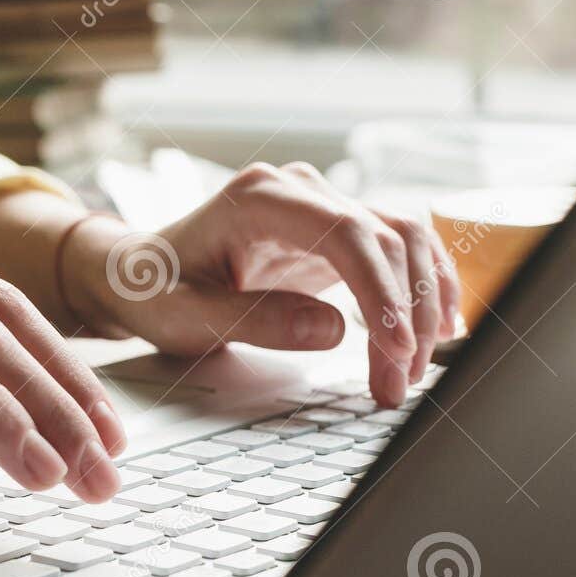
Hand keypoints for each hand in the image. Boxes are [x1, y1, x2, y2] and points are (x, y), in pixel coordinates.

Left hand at [62, 162, 460, 405]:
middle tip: (398, 385)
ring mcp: (321, 207)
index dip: (380, 292)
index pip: (345, 233)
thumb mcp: (186, 318)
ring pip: (402, 240)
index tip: (396, 349)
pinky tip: (436, 330)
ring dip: (420, 304)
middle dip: (402, 315)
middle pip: (384, 238)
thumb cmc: (154, 291)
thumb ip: (255, 322)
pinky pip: (395, 250)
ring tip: (415, 369)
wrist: (138, 273)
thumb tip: (334, 330)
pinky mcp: (334, 234)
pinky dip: (421, 287)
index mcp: (259, 198)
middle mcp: (299, 191)